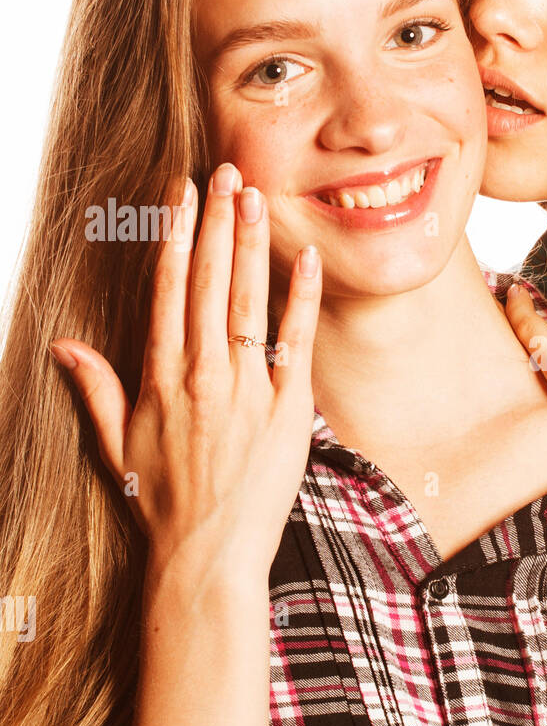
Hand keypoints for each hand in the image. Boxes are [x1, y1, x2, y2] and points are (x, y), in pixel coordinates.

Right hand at [48, 163, 321, 579]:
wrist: (207, 556)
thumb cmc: (161, 503)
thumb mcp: (115, 445)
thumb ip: (95, 388)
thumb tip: (63, 342)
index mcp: (161, 376)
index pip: (168, 288)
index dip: (175, 234)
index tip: (181, 192)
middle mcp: (202, 373)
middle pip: (210, 281)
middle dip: (217, 221)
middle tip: (227, 170)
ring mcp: (247, 388)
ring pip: (249, 301)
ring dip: (252, 244)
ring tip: (256, 195)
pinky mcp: (287, 409)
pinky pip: (295, 342)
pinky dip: (301, 298)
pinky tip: (303, 258)